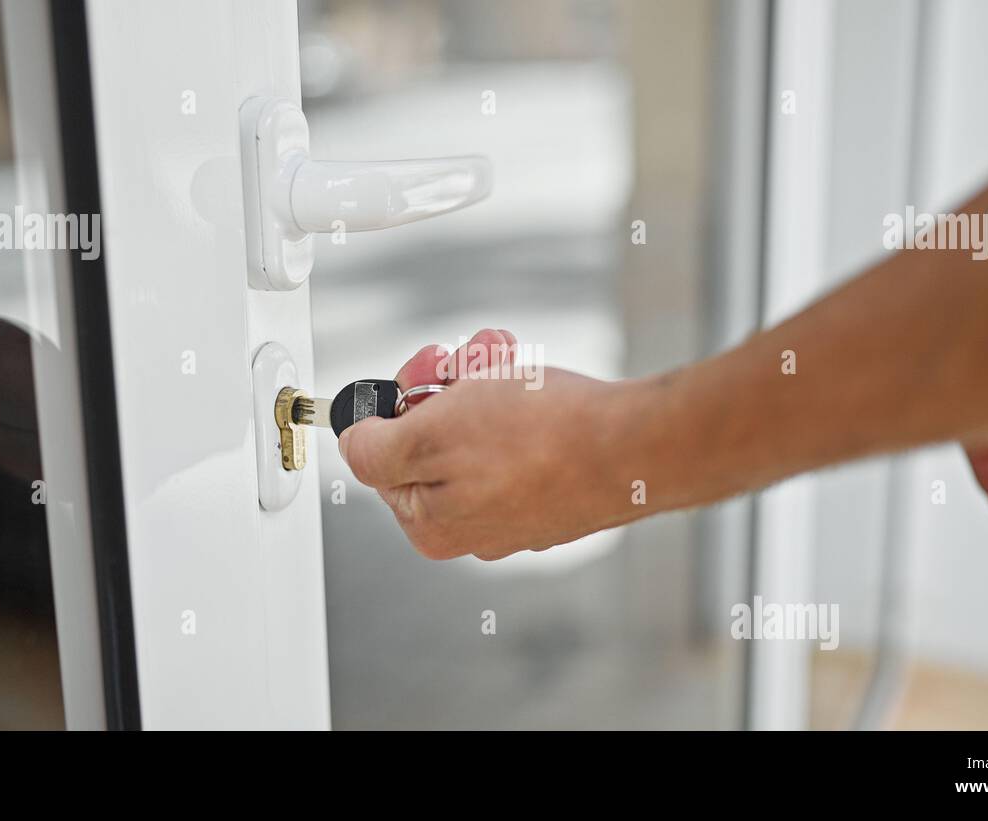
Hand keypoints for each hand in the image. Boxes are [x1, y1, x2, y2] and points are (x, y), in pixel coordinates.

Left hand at [338, 329, 638, 560]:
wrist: (635, 444)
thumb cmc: (542, 440)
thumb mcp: (430, 435)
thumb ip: (376, 450)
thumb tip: (352, 447)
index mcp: (432, 527)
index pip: (385, 455)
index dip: (401, 404)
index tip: (427, 378)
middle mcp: (472, 527)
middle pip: (433, 437)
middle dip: (448, 387)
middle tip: (470, 363)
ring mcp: (517, 507)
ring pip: (478, 427)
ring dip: (485, 383)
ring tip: (506, 362)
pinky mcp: (555, 486)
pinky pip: (520, 436)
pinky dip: (523, 400)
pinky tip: (539, 386)